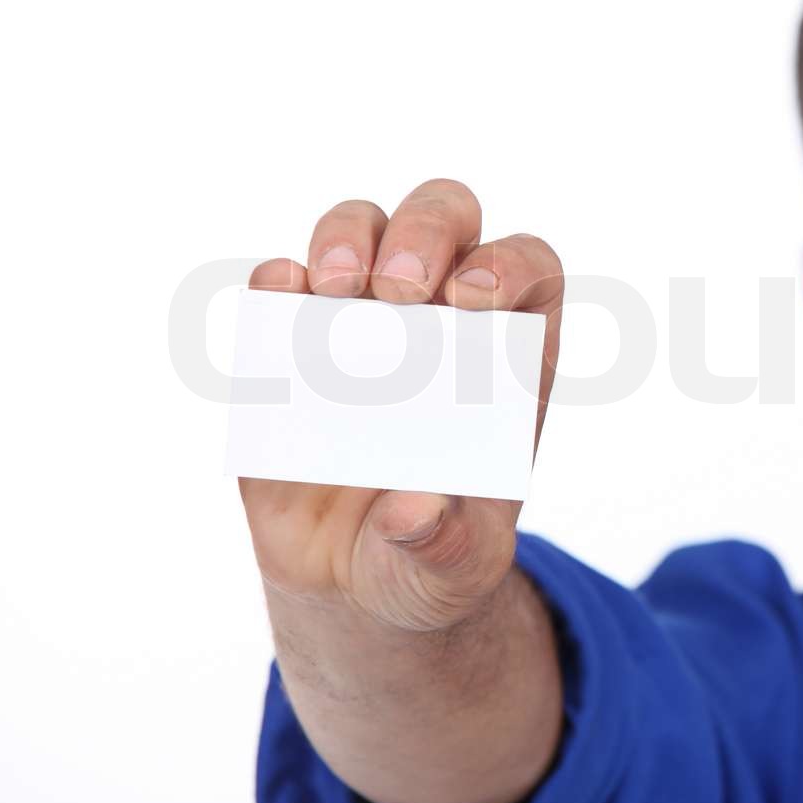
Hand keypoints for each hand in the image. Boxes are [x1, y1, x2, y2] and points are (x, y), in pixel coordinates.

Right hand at [238, 178, 562, 632]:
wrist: (356, 583)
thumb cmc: (431, 558)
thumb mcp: (456, 569)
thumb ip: (450, 546)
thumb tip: (416, 512)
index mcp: (510, 355)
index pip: (526, 269)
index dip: (508, 264)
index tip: (474, 299)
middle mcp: (441, 317)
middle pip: (446, 219)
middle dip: (425, 231)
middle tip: (400, 290)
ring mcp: (364, 320)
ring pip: (362, 227)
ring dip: (349, 237)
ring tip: (339, 288)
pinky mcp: (290, 344)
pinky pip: (281, 284)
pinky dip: (276, 279)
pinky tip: (281, 293)